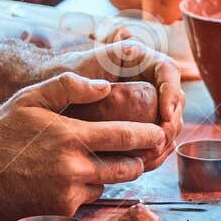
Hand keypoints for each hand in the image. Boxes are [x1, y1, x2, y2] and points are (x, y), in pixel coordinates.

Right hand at [0, 72, 165, 220]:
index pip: (128, 137)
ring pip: (108, 184)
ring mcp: (69, 194)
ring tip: (92, 161)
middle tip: (136, 150)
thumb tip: (105, 86)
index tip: (160, 132)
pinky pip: (86, 201)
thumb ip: (67, 86)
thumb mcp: (27, 99)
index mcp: (71, 136)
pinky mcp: (62, 213)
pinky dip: (83, 190)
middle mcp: (75, 168)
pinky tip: (64, 179)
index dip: (150, 134)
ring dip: (108, 174)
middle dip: (137, 158)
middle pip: (129, 167)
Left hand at [44, 39, 183, 168]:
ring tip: (152, 156)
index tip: (164, 115)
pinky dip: (155, 148)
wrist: (45, 88)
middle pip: (175, 98)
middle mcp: (145, 76)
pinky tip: (145, 163)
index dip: (172, 92)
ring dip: (166, 138)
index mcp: (134, 57)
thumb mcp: (68, 74)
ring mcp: (145, 98)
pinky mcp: (140, 118)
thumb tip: (104, 87)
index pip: (167, 69)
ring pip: (170, 119)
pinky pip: (157, 133)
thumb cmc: (55, 77)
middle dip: (171, 122)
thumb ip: (82, 78)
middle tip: (160, 142)